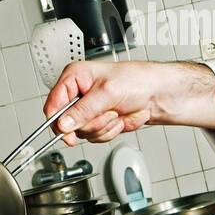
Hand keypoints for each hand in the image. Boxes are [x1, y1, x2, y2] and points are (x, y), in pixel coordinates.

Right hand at [42, 59, 214, 146]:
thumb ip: (83, 110)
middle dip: (94, 122)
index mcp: (75, 78)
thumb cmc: (139, 80)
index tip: (69, 132)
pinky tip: (125, 117)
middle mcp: (80, 93)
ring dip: (107, 127)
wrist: (160, 93)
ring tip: (120, 112)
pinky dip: (116, 130)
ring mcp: (91, 109)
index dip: (60, 121)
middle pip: (70, 124)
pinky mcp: (101, 120)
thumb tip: (63, 124)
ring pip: (86, 133)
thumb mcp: (108, 93)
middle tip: (110, 112)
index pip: (53, 105)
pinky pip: (99, 136)